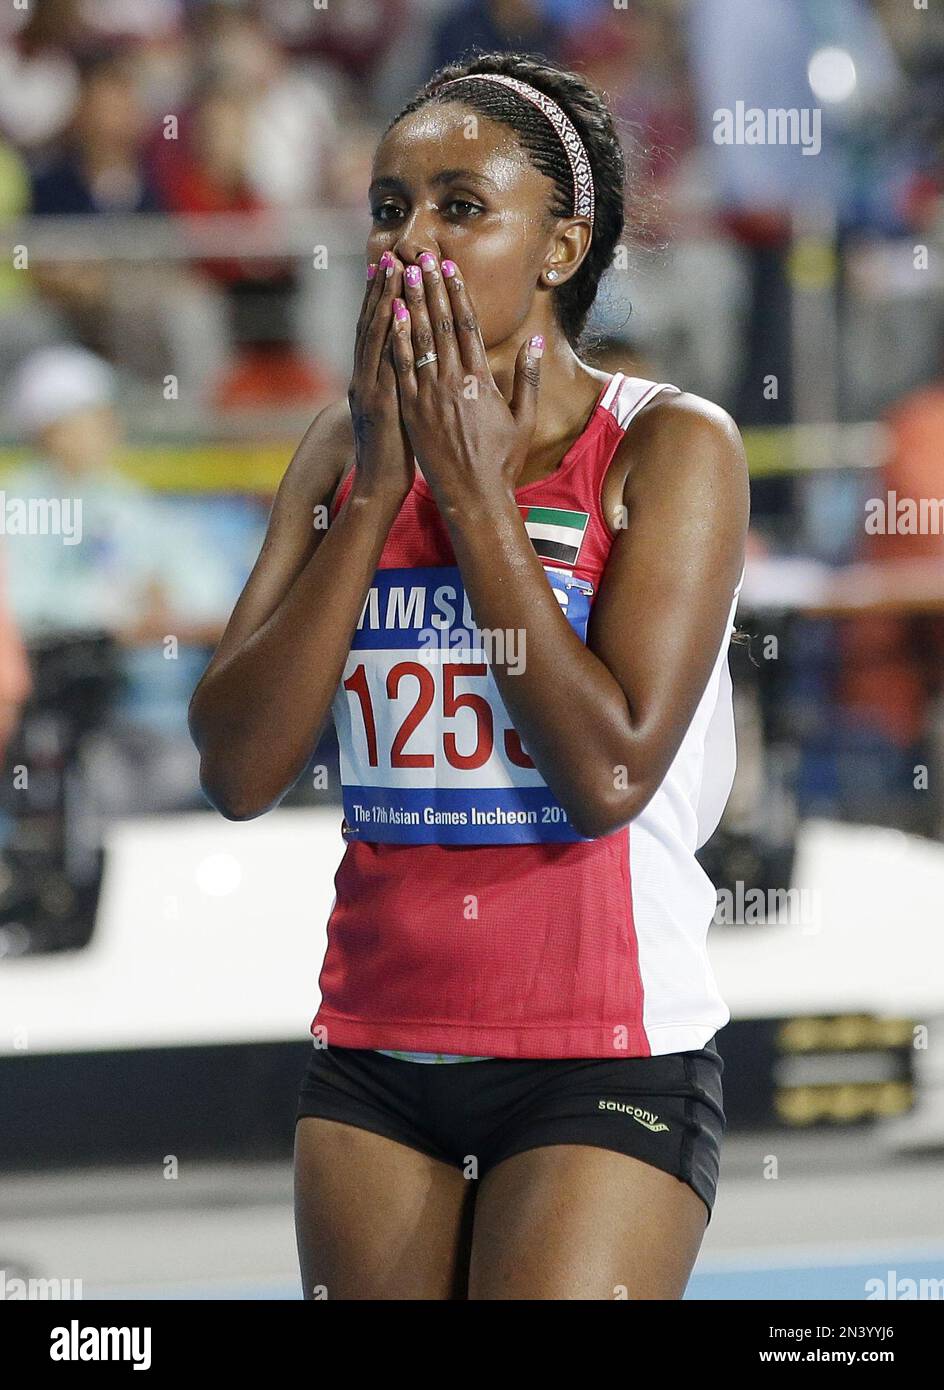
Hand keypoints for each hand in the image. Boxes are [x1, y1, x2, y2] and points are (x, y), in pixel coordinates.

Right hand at [347, 251, 415, 507]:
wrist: (380, 484)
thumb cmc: (394, 452)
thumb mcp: (392, 412)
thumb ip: (395, 385)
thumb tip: (405, 363)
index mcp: (373, 379)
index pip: (377, 330)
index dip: (382, 297)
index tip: (391, 266)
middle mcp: (366, 377)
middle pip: (373, 324)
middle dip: (382, 288)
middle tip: (390, 253)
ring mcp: (370, 388)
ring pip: (374, 336)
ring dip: (382, 300)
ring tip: (392, 269)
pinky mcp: (379, 403)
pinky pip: (383, 362)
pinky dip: (385, 334)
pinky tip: (391, 310)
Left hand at [388, 254, 543, 511]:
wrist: (474, 496)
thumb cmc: (502, 461)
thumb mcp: (524, 420)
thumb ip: (528, 379)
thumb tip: (533, 343)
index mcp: (482, 380)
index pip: (468, 326)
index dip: (458, 293)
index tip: (449, 268)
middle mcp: (455, 382)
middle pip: (441, 324)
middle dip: (430, 287)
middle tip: (421, 256)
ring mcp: (430, 396)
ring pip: (419, 340)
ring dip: (411, 303)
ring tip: (403, 274)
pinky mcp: (411, 411)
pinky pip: (402, 369)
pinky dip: (397, 340)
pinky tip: (392, 316)